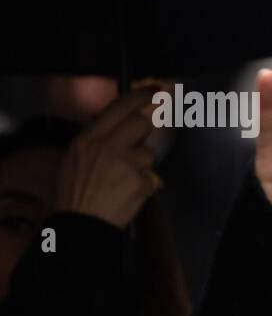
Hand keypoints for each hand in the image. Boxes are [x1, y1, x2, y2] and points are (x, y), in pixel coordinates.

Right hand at [51, 86, 162, 227]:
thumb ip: (98, 140)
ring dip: (141, 166)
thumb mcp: (75, 158)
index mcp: (88, 139)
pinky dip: (143, 188)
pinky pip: (151, 179)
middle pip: (141, 124)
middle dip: (143, 133)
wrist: (80, 224)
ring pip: (148, 154)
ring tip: (122, 181)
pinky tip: (126, 196)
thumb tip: (120, 127)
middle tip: (135, 145)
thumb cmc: (74, 194)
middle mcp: (107, 147)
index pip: (119, 107)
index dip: (140, 96)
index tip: (153, 91)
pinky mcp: (140, 183)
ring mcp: (125, 165)